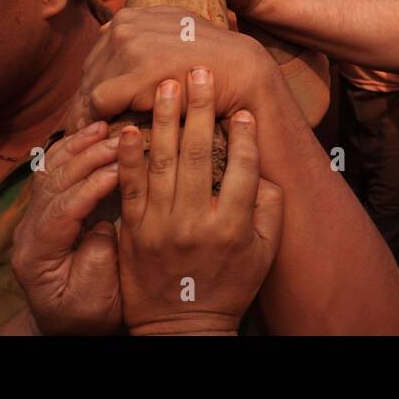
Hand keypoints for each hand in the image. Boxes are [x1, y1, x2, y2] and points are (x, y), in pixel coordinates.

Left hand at [10, 121, 123, 334]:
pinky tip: (90, 134)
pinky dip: (71, 148)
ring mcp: (32, 216)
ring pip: (49, 171)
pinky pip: (52, 170)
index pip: (60, 210)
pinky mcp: (45, 208)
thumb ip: (96, 259)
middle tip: (122, 139)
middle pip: (53, 183)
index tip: (121, 168)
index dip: (91, 185)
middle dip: (88, 157)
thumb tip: (103, 221)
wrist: (65, 322)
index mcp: (35, 255)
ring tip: (106, 127)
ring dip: (78, 146)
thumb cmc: (84, 315)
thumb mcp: (95, 299)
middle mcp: (27, 231)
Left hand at [69, 3, 281, 131]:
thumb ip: (142, 37)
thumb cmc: (209, 62)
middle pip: (88, 73)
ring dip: (94, 116)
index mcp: (130, 16)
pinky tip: (109, 138)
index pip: (96, 57)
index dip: (95, 86)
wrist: (242, 70)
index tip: (95, 112)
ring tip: (98, 138)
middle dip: (89, 103)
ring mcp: (129, 45)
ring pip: (89, 89)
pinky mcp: (134, 73)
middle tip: (91, 131)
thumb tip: (110, 37)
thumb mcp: (171, 35)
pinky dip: (101, 123)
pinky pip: (98, 104)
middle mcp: (125, 24)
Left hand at [116, 71, 282, 335]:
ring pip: (161, 161)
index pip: (241, 168)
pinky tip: (130, 126)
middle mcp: (195, 222)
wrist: (181, 327)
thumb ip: (268, 208)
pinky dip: (129, 154)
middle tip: (200, 72)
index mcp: (231, 226)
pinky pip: (130, 185)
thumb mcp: (264, 252)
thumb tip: (261, 167)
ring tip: (167, 84)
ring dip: (164, 118)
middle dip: (199, 108)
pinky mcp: (133, 230)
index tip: (243, 110)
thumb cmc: (229, 285)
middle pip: (196, 153)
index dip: (243, 136)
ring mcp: (160, 225)